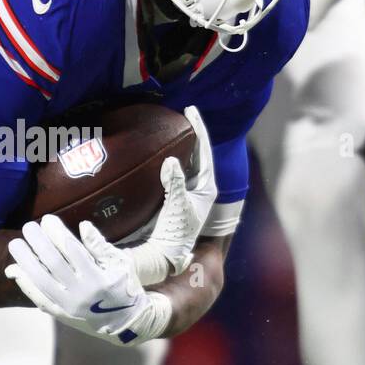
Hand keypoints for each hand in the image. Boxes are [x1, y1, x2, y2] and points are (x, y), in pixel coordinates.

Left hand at [5, 214, 170, 345]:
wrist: (126, 323)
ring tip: (16, 244)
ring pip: (42, 281)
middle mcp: (82, 293)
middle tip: (28, 226)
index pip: (72, 250)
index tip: (47, 219)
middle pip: (54, 263)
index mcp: (98, 277)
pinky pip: (39, 299)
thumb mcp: (120, 264)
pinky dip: (26, 285)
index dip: (57, 233)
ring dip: (26, 261)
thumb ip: (100, 246)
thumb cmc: (124, 287)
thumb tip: (83, 225)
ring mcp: (69, 306)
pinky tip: (15, 271)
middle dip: (38, 243)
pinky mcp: (61, 315)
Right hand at [124, 105, 216, 285]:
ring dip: (179, 144)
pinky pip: (172, 170)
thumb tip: (172, 160)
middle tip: (179, 114)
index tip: (190, 110)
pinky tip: (158, 149)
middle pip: (197, 152)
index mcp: (207, 186)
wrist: (166, 253)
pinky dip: (167, 157)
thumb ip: (176, 183)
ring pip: (185, 160)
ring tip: (170, 127)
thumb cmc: (175, 232)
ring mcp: (187, 189)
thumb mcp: (177, 206)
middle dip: (189, 134)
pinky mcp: (174, 194)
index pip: (205, 151)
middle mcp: (199, 185)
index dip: (198, 129)